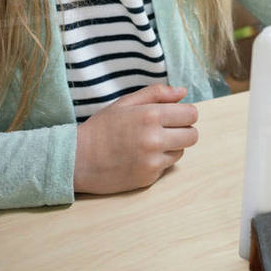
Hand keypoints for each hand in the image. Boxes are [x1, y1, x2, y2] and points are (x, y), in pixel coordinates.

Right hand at [73, 84, 198, 193]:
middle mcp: (155, 139)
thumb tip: (182, 92)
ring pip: (181, 151)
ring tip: (149, 143)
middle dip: (183, 130)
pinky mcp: (148, 178)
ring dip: (172, 146)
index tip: (173, 115)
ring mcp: (152, 161)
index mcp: (151, 115)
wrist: (77, 159)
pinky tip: (139, 157)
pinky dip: (158, 161)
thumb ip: (156, 93)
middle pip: (192, 135)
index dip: (184, 113)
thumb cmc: (101, 128)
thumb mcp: (125, 103)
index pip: (191, 114)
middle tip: (165, 129)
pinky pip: (166, 167)